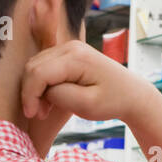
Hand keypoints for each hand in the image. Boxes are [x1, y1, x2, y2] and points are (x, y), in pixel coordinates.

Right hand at [20, 40, 154, 122]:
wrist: (132, 93)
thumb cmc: (114, 101)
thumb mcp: (87, 105)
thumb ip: (60, 96)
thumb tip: (43, 90)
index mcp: (76, 57)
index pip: (38, 73)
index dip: (29, 95)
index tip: (33, 115)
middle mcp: (71, 46)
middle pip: (33, 67)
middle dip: (31, 93)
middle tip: (40, 114)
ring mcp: (69, 47)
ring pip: (35, 66)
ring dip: (35, 89)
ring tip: (46, 110)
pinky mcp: (69, 53)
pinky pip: (44, 66)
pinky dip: (42, 84)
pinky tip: (51, 99)